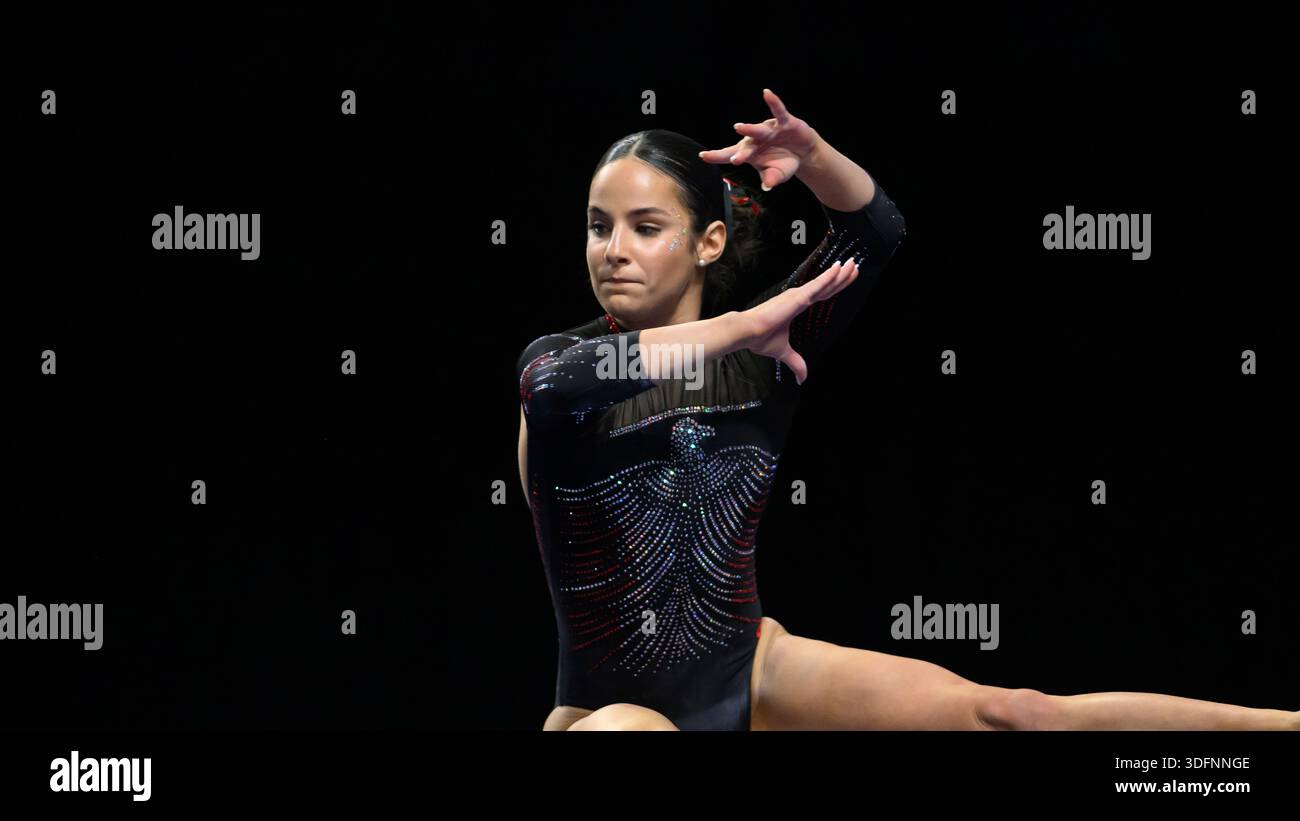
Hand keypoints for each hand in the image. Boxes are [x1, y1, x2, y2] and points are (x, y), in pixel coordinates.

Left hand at [698, 88, 821, 190]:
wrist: (802, 151)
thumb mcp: (778, 174)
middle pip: (745, 146)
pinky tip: (767, 93)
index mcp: (750, 154)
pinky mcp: (784, 122)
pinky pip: (778, 111)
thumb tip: (767, 186)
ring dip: (749, 129)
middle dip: (741, 152)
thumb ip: (772, 179)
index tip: (703, 156)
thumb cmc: (784, 163)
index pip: (730, 155)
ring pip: (757, 130)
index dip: (717, 156)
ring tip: (738, 127)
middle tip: (735, 158)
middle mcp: (756, 141)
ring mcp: (769, 131)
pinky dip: (773, 102)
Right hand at [738, 257, 858, 383]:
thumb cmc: (759, 338)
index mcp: (796, 306)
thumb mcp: (784, 352)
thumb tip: (802, 379)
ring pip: (825, 283)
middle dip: (842, 277)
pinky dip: (829, 277)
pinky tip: (839, 269)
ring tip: (853, 264)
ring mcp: (798, 296)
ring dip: (840, 274)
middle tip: (854, 266)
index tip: (845, 278)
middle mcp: (798, 297)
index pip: (821, 295)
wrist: (747, 333)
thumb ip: (796, 363)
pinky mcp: (797, 297)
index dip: (834, 287)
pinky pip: (817, 286)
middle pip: (826, 286)